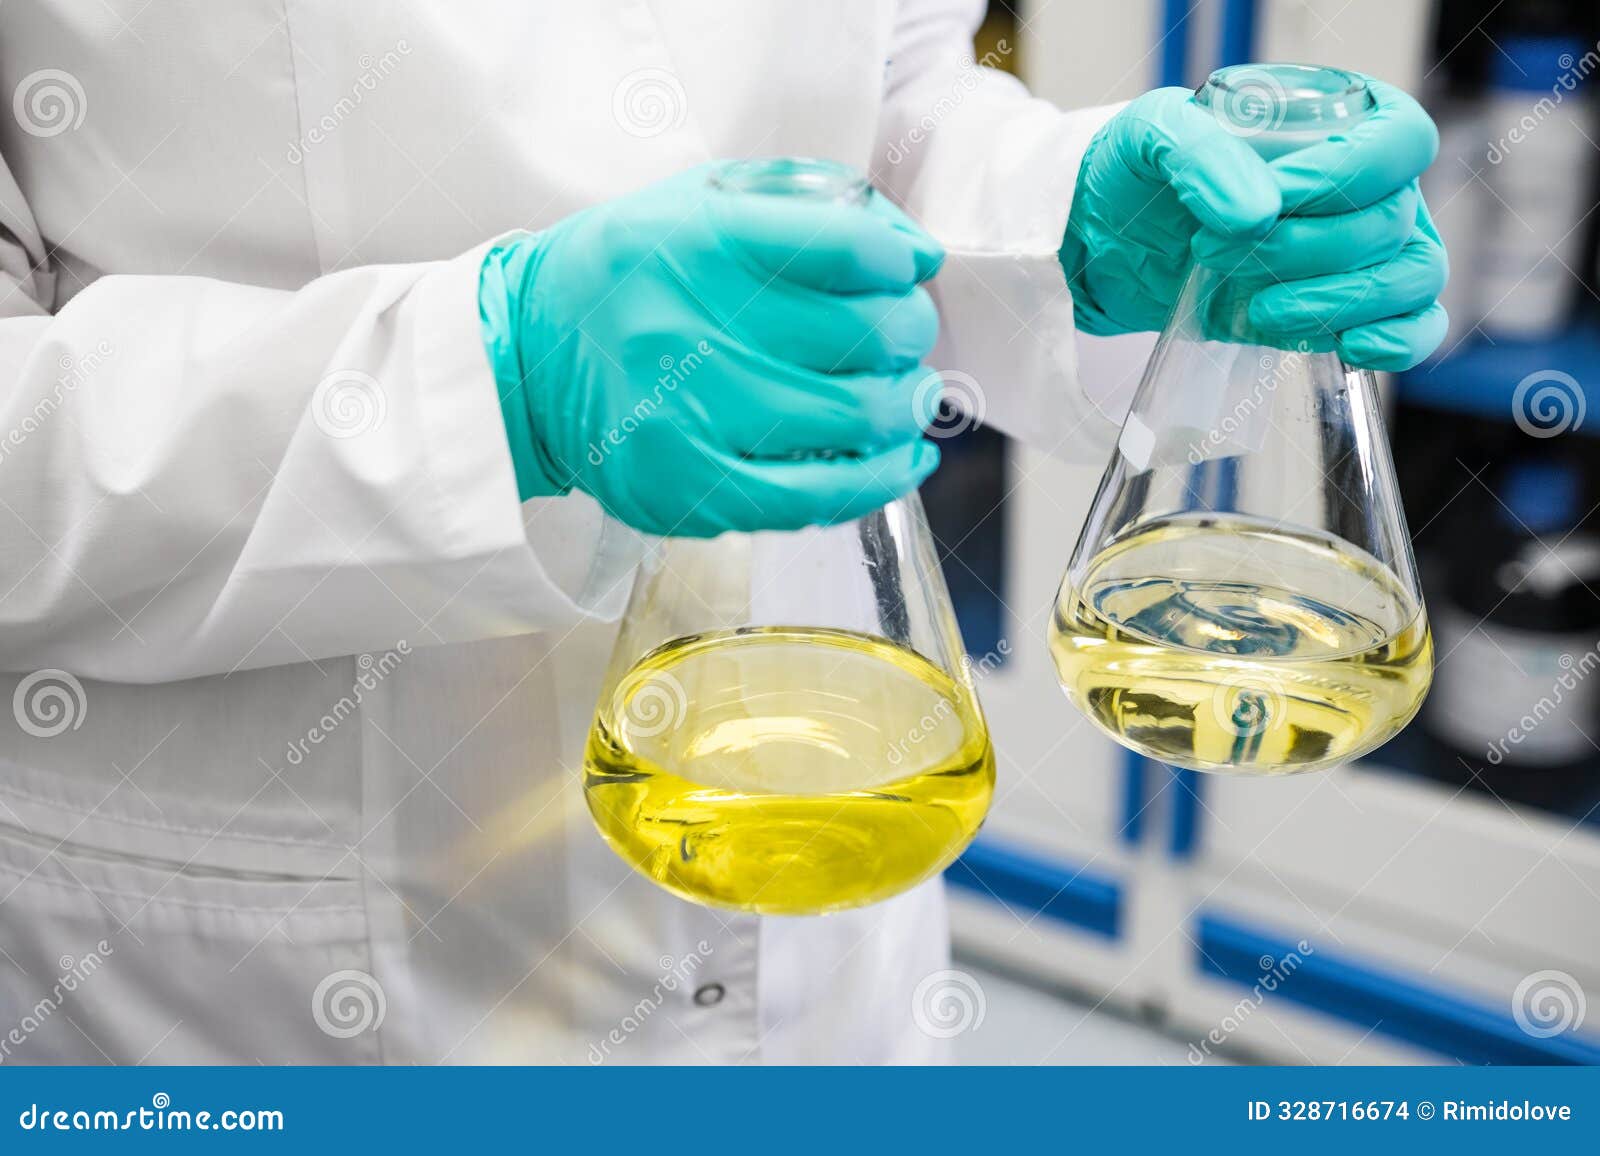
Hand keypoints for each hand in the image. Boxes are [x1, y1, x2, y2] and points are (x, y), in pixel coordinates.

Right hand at [479, 165, 943, 536]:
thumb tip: (916, 253)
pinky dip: (877, 480)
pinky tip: (899, 458)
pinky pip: (812, 497)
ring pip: (851, 421)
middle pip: (862, 338)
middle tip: (908, 336)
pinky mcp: (684, 488)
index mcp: (693, 241)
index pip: (844, 249)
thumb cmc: (631, 274)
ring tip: (910, 396)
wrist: (524, 358)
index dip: (897, 265)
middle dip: (909, 336)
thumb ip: (809, 205)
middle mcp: (685, 328)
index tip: (904, 272)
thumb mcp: (701, 201)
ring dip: (905, 408)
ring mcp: (684, 416)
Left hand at [1060, 78, 1446, 370]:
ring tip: (1260, 309)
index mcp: (1342, 120)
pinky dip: (1398, 341)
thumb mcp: (1151, 136)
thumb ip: (1199, 154)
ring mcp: (1367, 250)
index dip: (1347, 176)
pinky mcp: (1348, 308)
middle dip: (1304, 249)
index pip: (1398, 141)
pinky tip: (1351, 346)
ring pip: (1411, 276)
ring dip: (1338, 301)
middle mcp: (1371, 184)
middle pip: (1391, 221)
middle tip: (1215, 254)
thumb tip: (1259, 212)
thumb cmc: (1143, 175)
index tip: (1273, 202)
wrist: (1114, 245)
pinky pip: (1416, 326)